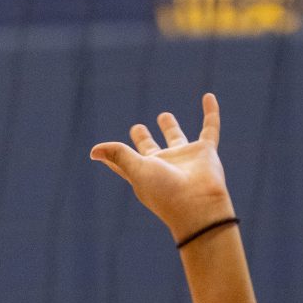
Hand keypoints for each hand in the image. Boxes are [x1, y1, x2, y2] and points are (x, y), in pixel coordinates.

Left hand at [90, 93, 233, 242]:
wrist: (199, 205)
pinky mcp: (206, 152)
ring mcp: (186, 159)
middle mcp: (164, 166)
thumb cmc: (165, 192)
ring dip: (171, 127)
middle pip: (151, 149)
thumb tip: (92, 151)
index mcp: (144, 173)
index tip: (98, 152)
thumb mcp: (137, 170)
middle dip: (144, 139)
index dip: (113, 156)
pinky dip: (211, 112)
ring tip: (164, 115)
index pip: (124, 162)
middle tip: (137, 128)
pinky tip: (209, 96)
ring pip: (177, 138)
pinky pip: (209, 127)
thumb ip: (119, 156)